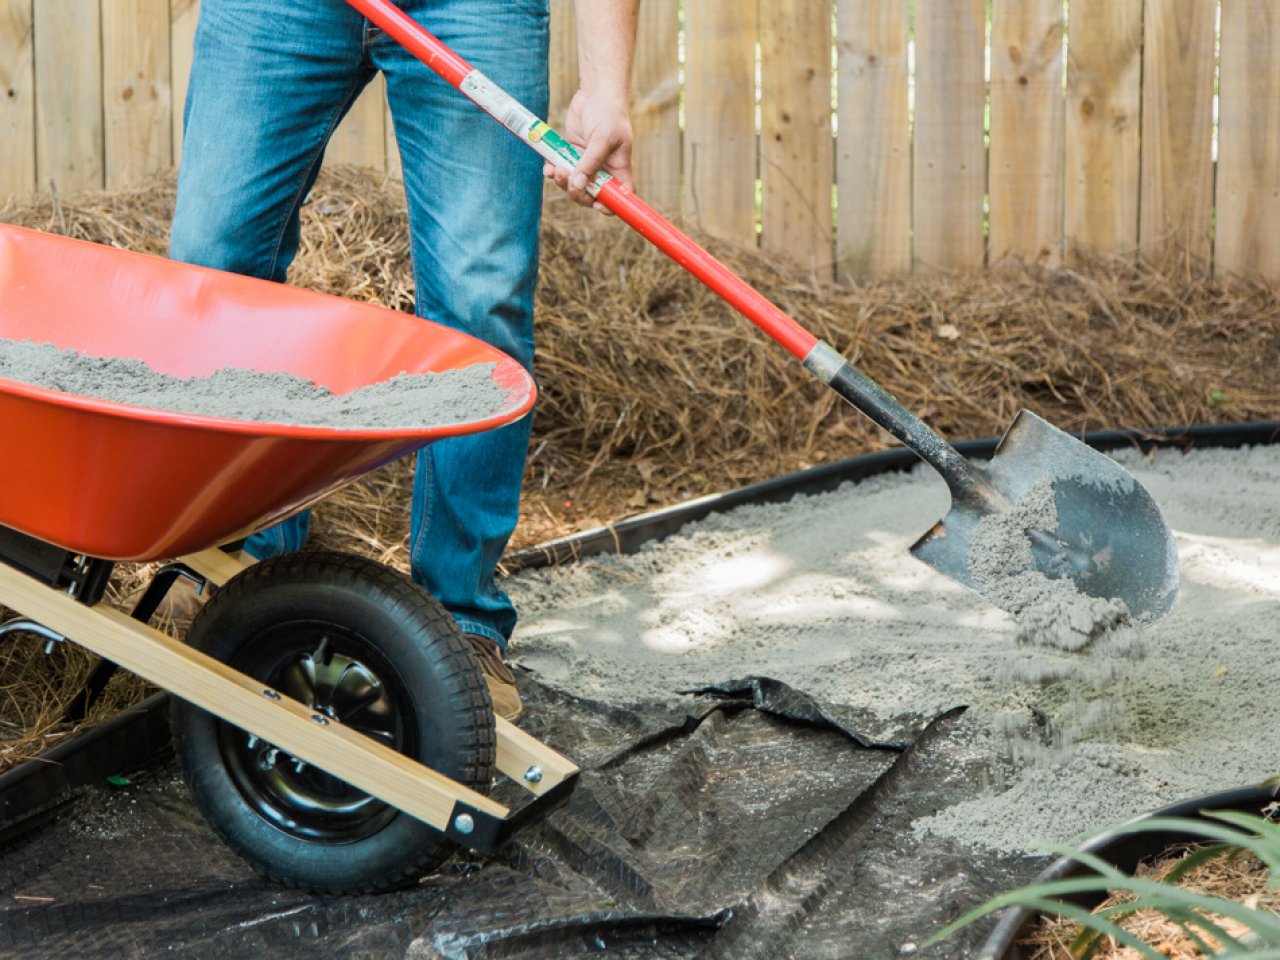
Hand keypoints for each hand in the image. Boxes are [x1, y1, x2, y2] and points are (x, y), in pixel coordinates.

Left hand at [543, 89, 634, 213]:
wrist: (596, 91)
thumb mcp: (602, 138)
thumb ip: (590, 162)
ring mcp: (587, 163)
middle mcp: (604, 170)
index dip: (610, 206)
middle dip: (579, 193)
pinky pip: (562, 170)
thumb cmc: (608, 113)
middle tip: (568, 181)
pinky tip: (548, 167)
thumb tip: (578, 184)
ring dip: (563, 182)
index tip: (596, 204)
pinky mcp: (573, 154)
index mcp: (620, 169)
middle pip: (592, 195)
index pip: (620, 196)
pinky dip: (554, 172)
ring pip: (575, 185)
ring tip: (556, 169)